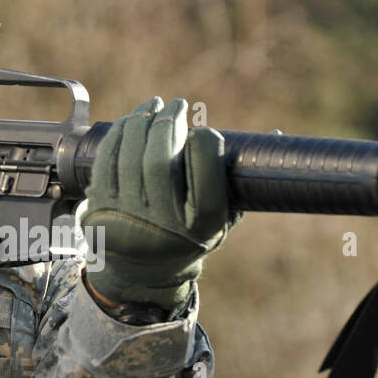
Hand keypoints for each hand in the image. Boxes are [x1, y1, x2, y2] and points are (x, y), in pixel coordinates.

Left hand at [82, 97, 235, 317]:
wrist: (142, 272)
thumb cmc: (189, 234)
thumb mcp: (222, 217)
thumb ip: (242, 180)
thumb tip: (277, 135)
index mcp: (201, 225)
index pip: (205, 170)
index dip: (205, 142)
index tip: (206, 130)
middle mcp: (164, 224)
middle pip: (161, 160)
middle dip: (169, 123)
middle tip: (176, 105)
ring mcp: (128, 218)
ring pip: (131, 156)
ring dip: (141, 122)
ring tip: (153, 107)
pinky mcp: (100, 210)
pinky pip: (106, 162)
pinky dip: (118, 135)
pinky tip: (130, 122)